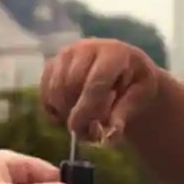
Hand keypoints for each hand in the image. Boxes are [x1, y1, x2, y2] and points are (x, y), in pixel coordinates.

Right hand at [40, 38, 160, 142]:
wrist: (126, 70)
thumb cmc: (135, 84)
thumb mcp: (139, 98)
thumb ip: (123, 115)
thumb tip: (108, 136)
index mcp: (114, 52)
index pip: (95, 82)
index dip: (87, 109)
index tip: (81, 130)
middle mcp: (87, 47)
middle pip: (71, 84)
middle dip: (75, 111)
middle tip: (86, 130)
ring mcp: (67, 53)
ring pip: (55, 87)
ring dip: (63, 111)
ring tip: (80, 122)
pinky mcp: (53, 63)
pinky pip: (44, 90)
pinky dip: (51, 107)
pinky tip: (66, 114)